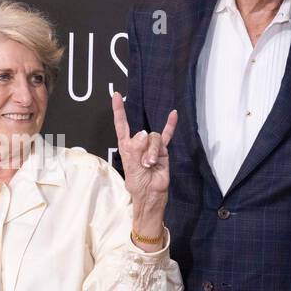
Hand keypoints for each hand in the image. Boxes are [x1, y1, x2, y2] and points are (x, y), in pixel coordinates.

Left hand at [111, 91, 175, 219]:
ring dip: (153, 152)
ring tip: (150, 165)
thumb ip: (136, 150)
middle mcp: (139, 144)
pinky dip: (170, 125)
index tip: (116, 96)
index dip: (119, 111)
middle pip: (142, 135)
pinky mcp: (164, 151)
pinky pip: (168, 136)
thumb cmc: (138, 184)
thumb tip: (144, 133)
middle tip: (144, 164)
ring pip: (155, 139)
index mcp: (126, 146)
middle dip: (144, 149)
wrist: (151, 195)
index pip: (122, 125)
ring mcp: (152, 146)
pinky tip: (173, 114)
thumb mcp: (132, 168)